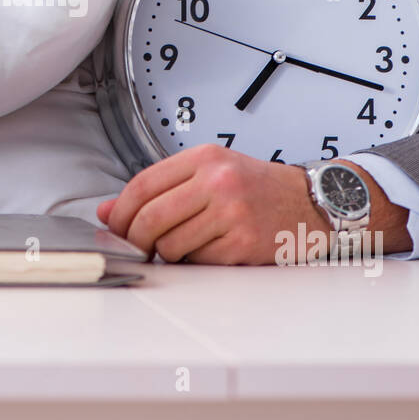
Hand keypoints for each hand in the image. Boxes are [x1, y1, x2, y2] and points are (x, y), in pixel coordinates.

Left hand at [96, 143, 328, 264]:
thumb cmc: (257, 187)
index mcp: (205, 158)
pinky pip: (198, 260)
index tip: (115, 225)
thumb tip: (108, 211)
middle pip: (150, 217)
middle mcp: (217, 181)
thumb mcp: (209, 173)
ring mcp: (231, 212)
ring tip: (184, 244)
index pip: (142, 184)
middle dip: (135, 239)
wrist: (309, 202)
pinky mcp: (243, 243)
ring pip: (170, 244)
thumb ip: (159, 189)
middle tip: (136, 246)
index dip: (120, 210)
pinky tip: (210, 249)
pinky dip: (196, 261)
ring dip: (168, 252)